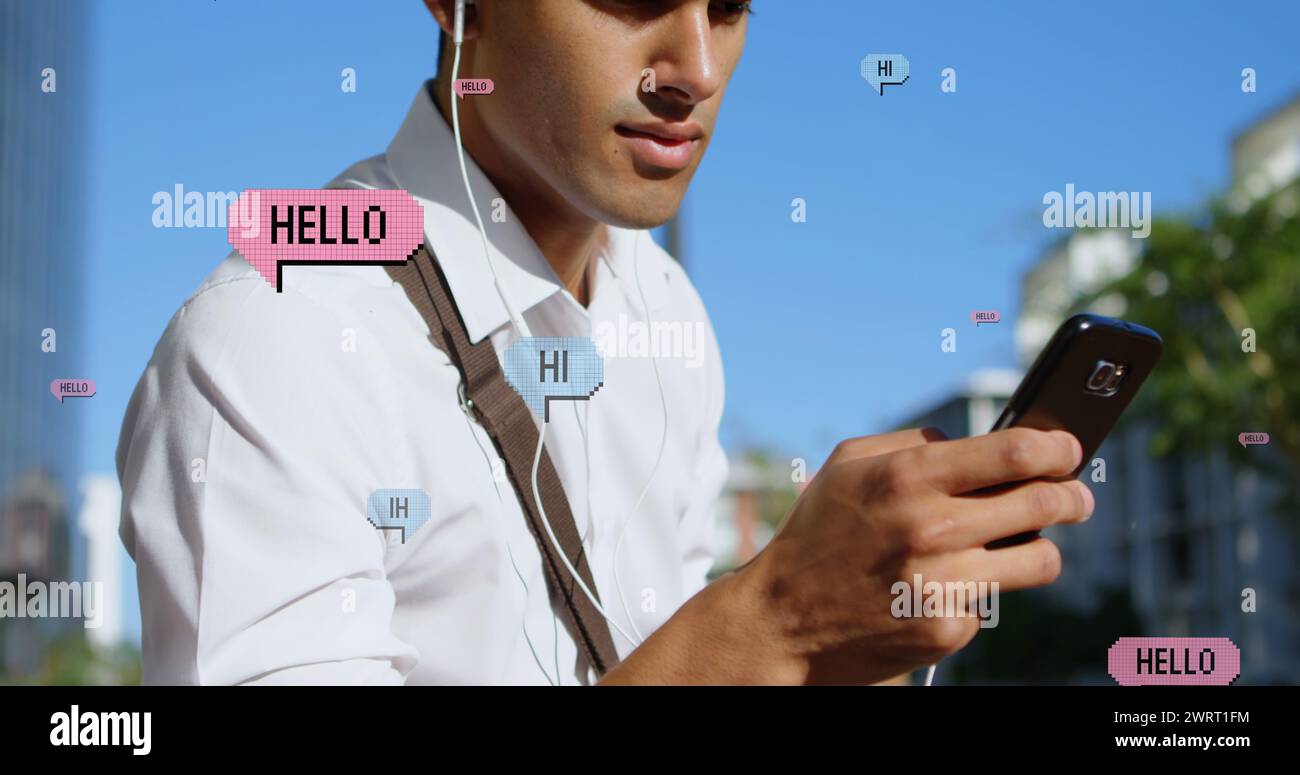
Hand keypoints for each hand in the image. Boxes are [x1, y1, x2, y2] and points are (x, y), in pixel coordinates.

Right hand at [741, 426, 1093, 683]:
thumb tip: (975, 444)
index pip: (1014, 453)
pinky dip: (981, 590)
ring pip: (1040, 560)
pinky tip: (949, 585)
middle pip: (1044, 504)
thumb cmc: (819, 532)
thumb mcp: (849, 464)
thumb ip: (914, 442)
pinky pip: (994, 601)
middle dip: (1073, 495)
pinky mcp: (947, 629)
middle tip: (1077, 496)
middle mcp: (930, 529)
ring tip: (1029, 542)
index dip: (1056, 447)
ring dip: (1041, 547)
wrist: (784, 618)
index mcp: (907, 478)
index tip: (1068, 448)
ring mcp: (943, 584)